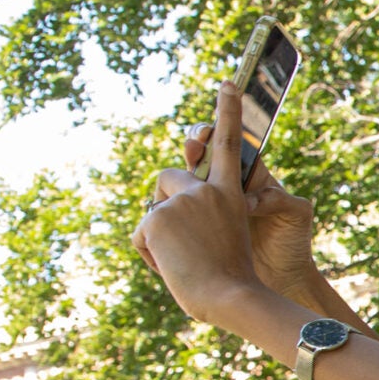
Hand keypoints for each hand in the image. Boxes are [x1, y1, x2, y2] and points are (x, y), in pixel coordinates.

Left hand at [132, 83, 265, 325]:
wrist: (233, 296)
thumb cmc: (237, 279)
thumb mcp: (225, 239)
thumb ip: (206, 218)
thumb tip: (174, 217)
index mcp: (231, 193)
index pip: (228, 144)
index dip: (228, 112)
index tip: (228, 83)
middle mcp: (206, 189)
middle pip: (169, 178)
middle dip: (164, 201)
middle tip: (177, 234)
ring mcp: (180, 200)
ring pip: (153, 212)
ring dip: (159, 238)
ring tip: (183, 264)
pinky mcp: (157, 216)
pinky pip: (142, 234)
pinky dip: (151, 255)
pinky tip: (171, 268)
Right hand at [184, 121, 321, 305]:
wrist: (282, 275)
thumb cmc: (292, 241)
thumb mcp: (296, 216)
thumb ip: (278, 200)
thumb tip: (250, 201)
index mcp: (251, 176)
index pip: (230, 144)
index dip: (218, 131)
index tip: (210, 132)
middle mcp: (225, 185)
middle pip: (201, 157)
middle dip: (195, 147)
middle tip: (195, 146)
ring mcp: (207, 205)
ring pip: (184, 182)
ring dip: (179, 175)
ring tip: (183, 173)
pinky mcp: (196, 226)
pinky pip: (176, 211)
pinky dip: (173, 208)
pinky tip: (173, 209)